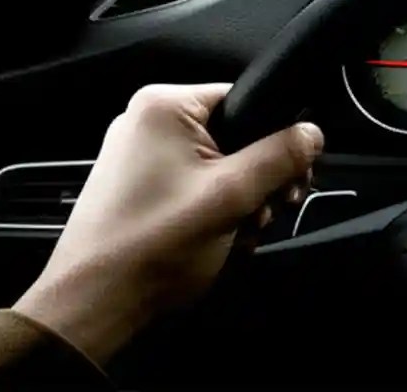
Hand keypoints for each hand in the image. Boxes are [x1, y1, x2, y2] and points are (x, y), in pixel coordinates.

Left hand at [13, 83, 322, 363]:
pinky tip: (217, 240)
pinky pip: (195, 186)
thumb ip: (280, 157)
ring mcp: (139, 156)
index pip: (246, 99)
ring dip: (241, 202)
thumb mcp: (232, 196)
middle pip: (236, 135)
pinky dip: (215, 211)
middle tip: (265, 213)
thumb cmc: (155, 244)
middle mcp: (148, 122)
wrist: (92, 306)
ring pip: (220, 166)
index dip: (277, 138)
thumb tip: (313, 132)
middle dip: (259, 179)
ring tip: (236, 234)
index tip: (293, 178)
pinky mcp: (137, 188)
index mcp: (164, 106)